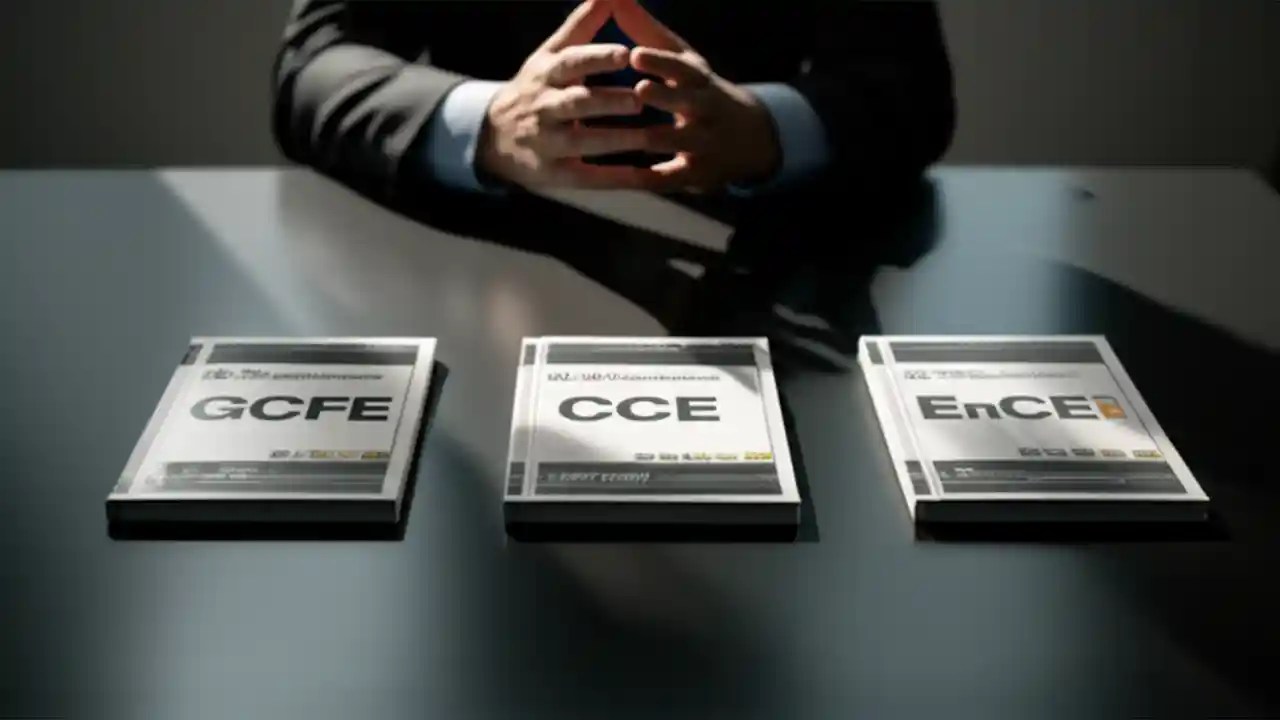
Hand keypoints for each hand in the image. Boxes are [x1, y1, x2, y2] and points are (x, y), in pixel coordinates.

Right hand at [478, 0, 660, 189]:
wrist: (493, 136)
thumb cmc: (535, 88)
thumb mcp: (549, 55)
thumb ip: (580, 26)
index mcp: (546, 75)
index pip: (571, 63)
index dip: (597, 58)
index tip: (626, 54)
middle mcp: (544, 108)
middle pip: (576, 104)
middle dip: (607, 102)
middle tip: (640, 98)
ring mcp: (547, 144)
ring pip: (582, 143)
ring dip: (615, 141)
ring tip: (647, 137)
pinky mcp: (556, 174)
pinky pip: (588, 178)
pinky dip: (615, 179)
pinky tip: (644, 178)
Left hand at [612, 0, 781, 191]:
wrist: (749, 138)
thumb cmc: (699, 91)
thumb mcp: (684, 61)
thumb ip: (649, 34)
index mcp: (699, 78)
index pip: (682, 67)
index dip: (661, 61)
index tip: (636, 55)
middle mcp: (706, 109)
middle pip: (685, 101)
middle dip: (664, 97)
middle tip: (638, 90)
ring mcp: (704, 142)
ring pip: (676, 141)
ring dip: (652, 138)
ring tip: (626, 137)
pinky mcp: (697, 174)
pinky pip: (671, 178)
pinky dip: (651, 178)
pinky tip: (627, 177)